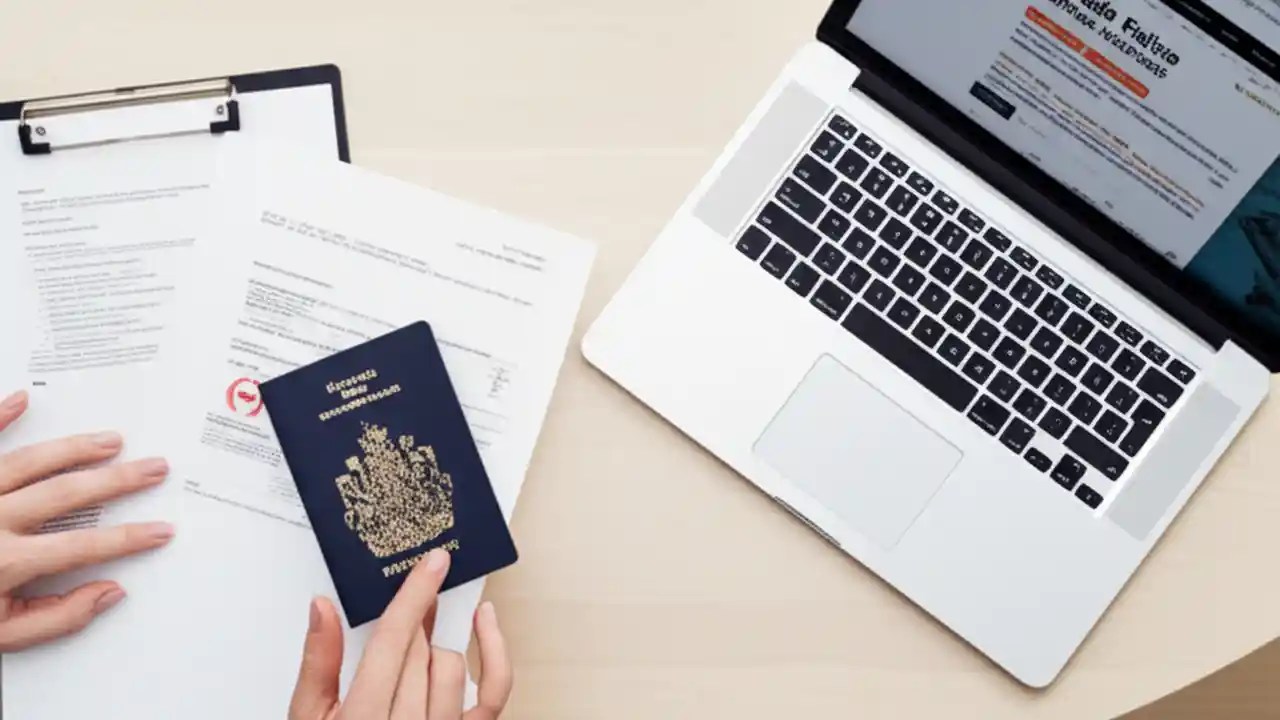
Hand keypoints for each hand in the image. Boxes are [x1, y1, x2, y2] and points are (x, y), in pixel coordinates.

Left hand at [0, 390, 173, 650]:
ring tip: (109, 441)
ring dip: (74, 448)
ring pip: (29, 462)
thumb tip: (108, 593)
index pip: (84, 547)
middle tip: (152, 468)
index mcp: (4, 563)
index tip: (158, 531)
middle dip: (118, 481)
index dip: (129, 538)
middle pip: (66, 493)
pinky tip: (19, 400)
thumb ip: (56, 617)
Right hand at [290, 549, 513, 719]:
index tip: (432, 563)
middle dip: (416, 618)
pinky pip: (492, 692)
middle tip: (417, 588)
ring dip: (435, 647)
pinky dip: (494, 652)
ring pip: (451, 667)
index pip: (394, 645)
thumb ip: (318, 663)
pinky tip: (484, 623)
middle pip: (419, 652)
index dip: (413, 597)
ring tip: (420, 641)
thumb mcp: (308, 719)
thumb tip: (322, 607)